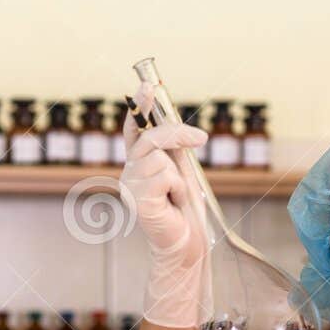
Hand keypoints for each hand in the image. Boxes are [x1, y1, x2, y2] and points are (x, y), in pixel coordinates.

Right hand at [121, 83, 208, 328]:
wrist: (187, 242)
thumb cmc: (185, 209)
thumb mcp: (181, 169)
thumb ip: (173, 147)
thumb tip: (176, 123)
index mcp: (138, 163)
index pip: (134, 129)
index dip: (139, 106)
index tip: (148, 86)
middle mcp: (129, 173)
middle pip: (149, 137)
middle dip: (177, 133)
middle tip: (201, 139)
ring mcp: (130, 187)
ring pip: (159, 159)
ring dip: (178, 175)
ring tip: (177, 195)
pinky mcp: (137, 201)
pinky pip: (164, 176)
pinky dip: (177, 188)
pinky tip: (173, 203)